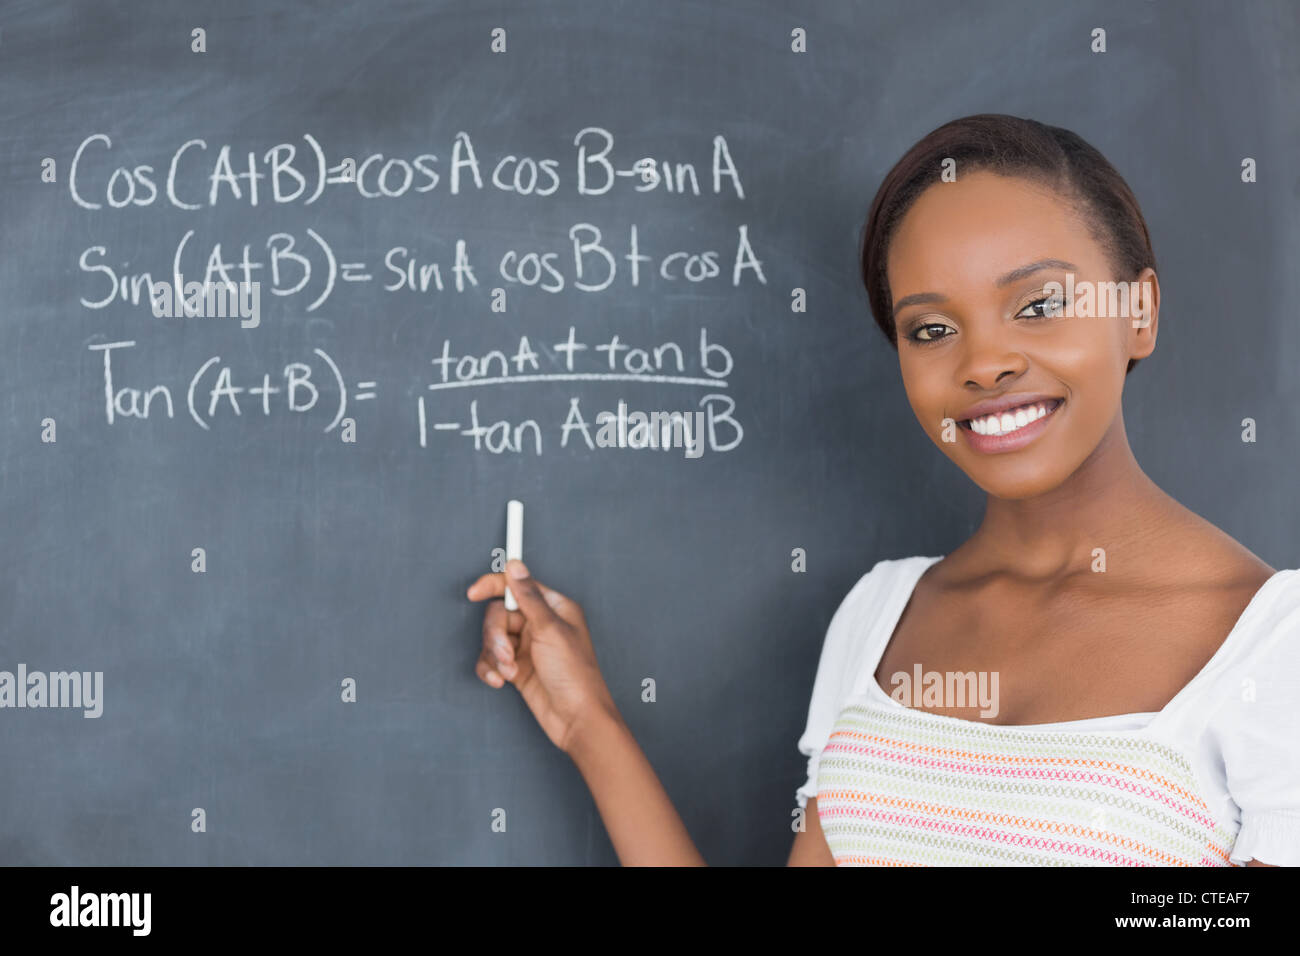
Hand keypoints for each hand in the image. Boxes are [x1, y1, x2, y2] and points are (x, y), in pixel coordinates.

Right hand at [467, 560, 618, 753]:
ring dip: (495, 656)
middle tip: (506, 654)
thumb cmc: (574, 674)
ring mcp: (527, 646)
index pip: (517, 586)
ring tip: (509, 673)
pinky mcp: (517, 668)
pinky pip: (491, 660)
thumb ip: (528, 597)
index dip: (493, 585)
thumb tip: (515, 565)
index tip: (473, 593)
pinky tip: (501, 682)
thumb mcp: (550, 630)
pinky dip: (491, 669)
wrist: (576, 719)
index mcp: (553, 607)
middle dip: (495, 635)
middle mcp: (539, 624)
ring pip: (492, 639)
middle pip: (499, 614)